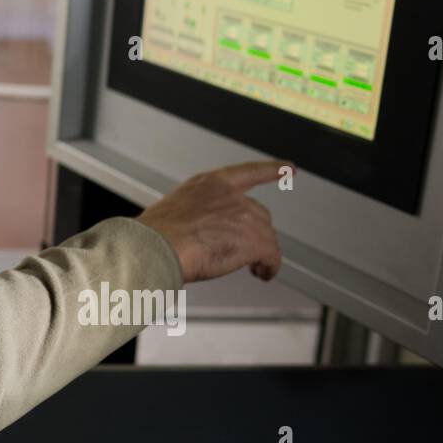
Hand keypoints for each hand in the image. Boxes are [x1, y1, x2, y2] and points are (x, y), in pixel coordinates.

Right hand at [136, 159, 289, 284]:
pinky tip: (262, 273)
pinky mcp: (254, 238)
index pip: (248, 172)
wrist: (154, 247)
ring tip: (250, 268)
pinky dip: (270, 267)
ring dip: (260, 253)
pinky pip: (272, 256)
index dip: (272, 170)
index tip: (288, 168)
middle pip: (259, 214)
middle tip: (241, 250)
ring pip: (266, 236)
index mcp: (209, 183)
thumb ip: (196, 216)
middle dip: (254, 232)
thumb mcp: (174, 212)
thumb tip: (198, 234)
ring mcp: (244, 215)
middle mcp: (230, 195)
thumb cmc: (155, 235)